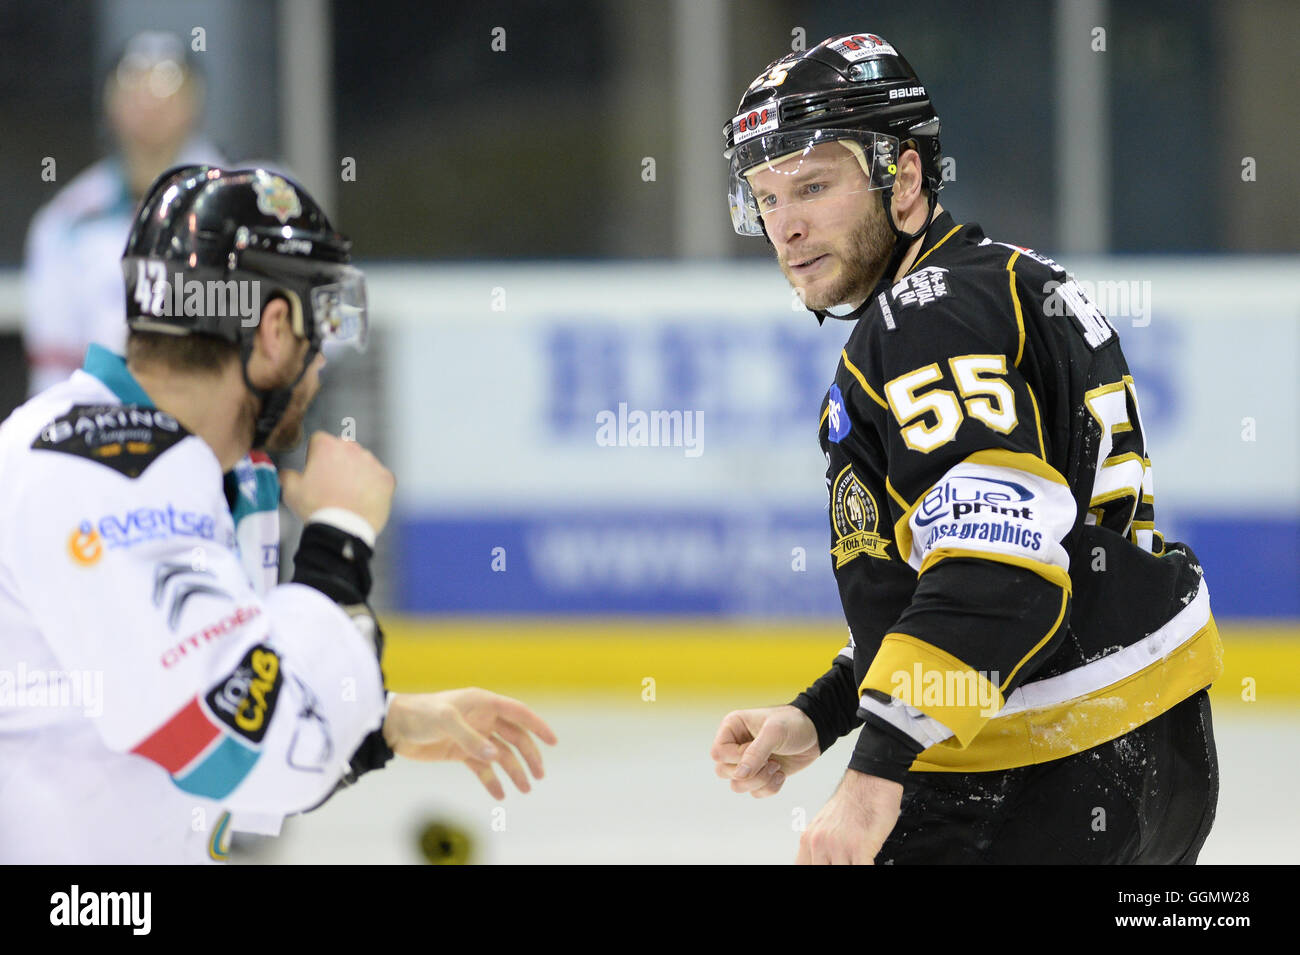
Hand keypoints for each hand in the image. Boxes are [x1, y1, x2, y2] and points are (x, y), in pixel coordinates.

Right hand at [280, 431, 395, 535]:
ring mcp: (372, 462)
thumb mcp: (290, 490)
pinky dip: (374, 487)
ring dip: (357, 474)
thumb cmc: (315, 508)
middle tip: (333, 486)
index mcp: (326, 445)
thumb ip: (287, 475)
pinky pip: (380, 478)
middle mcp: (352, 448)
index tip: (316, 472)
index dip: (316, 457)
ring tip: (348, 496)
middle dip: (339, 463)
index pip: (320, 442)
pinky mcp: (387, 478)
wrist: (342, 529)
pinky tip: (363, 500)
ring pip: (363, 463)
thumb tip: (286, 473)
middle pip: (344, 450)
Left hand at [382, 688, 557, 799]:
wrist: (393, 726)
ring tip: (524, 790)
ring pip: (501, 755)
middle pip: (514, 737)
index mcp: (483, 703)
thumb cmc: (419, 714)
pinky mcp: (461, 752)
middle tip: (538, 776)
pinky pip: (482, 768)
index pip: (518, 713)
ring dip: (514, 771)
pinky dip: (491, 780)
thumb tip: (495, 756)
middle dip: (529, 756)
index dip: (537, 726)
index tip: (553, 741)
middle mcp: (482, 718)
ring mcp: (473, 736)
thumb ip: (470, 738)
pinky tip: (500, 794)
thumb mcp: (444, 720)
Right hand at [710, 704, 819, 797]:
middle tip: (770, 762)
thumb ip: (755, 753)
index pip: (718, 753)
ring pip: (737, 785)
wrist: (816, 732)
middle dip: (750, 773)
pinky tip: (781, 774)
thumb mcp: (774, 733)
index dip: (736, 758)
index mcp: (732, 728)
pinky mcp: (760, 774)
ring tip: (776, 768)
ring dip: (759, 781)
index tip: (758, 751)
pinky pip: (754, 793)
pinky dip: (769, 788)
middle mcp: (735, 745)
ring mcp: (747, 762)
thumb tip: (739, 775)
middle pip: (723, 772)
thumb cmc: (794, 724)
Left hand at [796, 770, 902, 864]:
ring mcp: (838, 846)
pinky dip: (865, 868)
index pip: (801, 868)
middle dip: (833, 869)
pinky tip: (869, 862)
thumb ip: (820, 847)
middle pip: (820, 871)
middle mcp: (819, 842)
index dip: (814, 870)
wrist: (871, 780)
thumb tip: (821, 862)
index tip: (826, 865)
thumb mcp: (826, 825)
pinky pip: (860, 869)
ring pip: (839, 871)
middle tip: (845, 862)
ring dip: (851, 867)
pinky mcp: (859, 847)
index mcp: (809, 838)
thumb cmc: (854, 802)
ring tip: (856, 861)